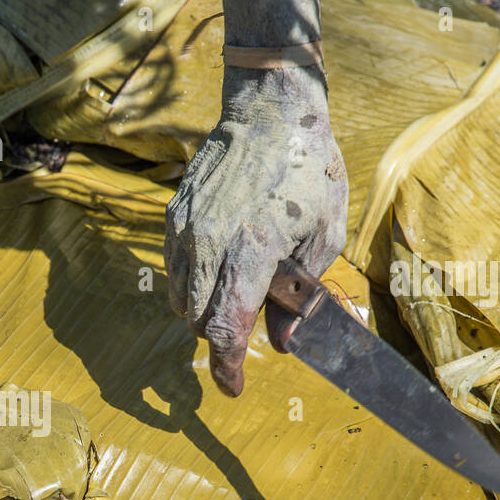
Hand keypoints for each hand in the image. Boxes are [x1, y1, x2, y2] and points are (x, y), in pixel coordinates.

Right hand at [165, 65, 346, 395]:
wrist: (271, 110)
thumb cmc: (308, 169)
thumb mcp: (325, 234)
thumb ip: (302, 295)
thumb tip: (283, 343)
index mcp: (252, 252)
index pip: (227, 328)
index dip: (228, 367)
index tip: (232, 388)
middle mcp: (211, 244)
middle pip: (199, 321)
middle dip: (220, 339)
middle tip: (246, 334)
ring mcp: (187, 229)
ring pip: (181, 299)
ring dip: (202, 314)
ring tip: (231, 301)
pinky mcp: (174, 216)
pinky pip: (174, 269)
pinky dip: (191, 285)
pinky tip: (217, 272)